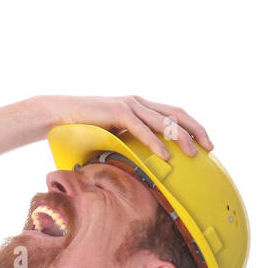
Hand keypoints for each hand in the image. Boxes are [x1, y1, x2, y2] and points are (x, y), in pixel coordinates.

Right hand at [40, 95, 212, 160]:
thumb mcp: (113, 135)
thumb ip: (129, 142)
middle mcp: (139, 102)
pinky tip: (166, 156)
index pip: (175, 114)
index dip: (193, 127)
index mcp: (141, 107)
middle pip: (177, 114)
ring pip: (163, 121)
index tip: (206, 144)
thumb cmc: (84, 128)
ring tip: (192, 154)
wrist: (59, 115)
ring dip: (180, 138)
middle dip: (196, 130)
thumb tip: (143, 164)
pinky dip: (155, 142)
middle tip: (209, 148)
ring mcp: (129, 105)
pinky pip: (141, 128)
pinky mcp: (117, 112)